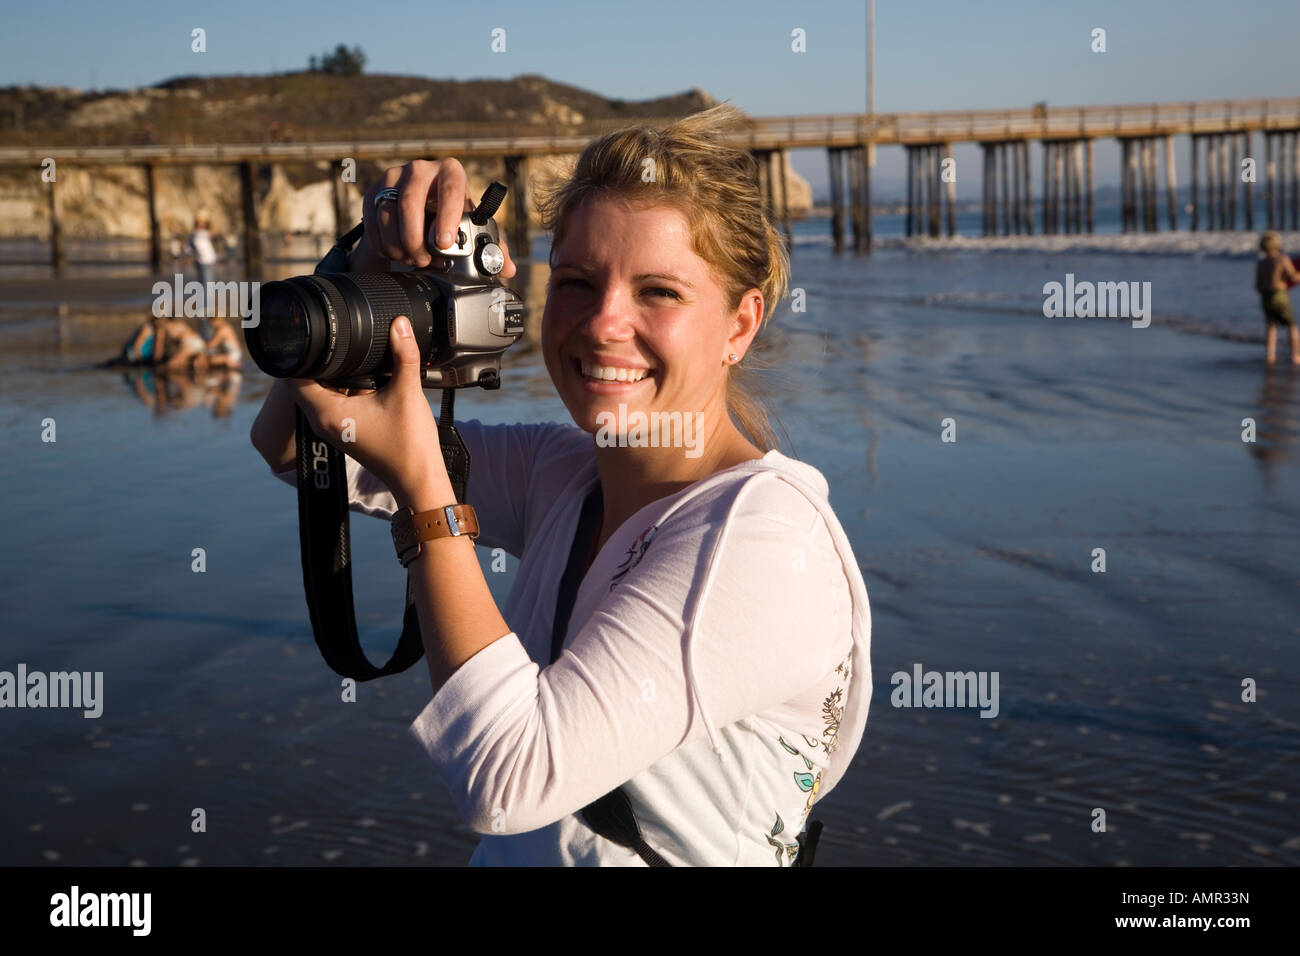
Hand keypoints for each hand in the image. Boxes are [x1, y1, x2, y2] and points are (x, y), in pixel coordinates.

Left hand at [286, 316, 445, 503]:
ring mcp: (334, 428)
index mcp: (327, 412)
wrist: (418, 479)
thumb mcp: (407, 392)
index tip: (309, 335)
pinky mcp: (347, 430)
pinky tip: (363, 376)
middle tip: (332, 338)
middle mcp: (324, 421)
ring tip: (348, 354)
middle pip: (303, 382)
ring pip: (319, 392)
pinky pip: (333, 401)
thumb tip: (400, 324)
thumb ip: (403, 354)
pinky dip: (342, 386)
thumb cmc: (409, 445)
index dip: (298, 353)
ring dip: (329, 374)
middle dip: (315, 360)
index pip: (293, 377)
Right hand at [352, 158, 517, 276]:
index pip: (450, 188)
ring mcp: (393, 177)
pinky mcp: (373, 192)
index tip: (443, 243)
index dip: (446, 216)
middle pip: (410, 202)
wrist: (421, 209)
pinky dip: (384, 244)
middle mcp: (420, 169)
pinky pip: (374, 222)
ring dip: (399, 245)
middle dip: (415, 238)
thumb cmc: (452, 216)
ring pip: (388, 214)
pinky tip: (397, 254)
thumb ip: (492, 246)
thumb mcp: (471, 226)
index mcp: (450, 172)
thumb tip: (507, 268)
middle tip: (424, 260)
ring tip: (413, 260)